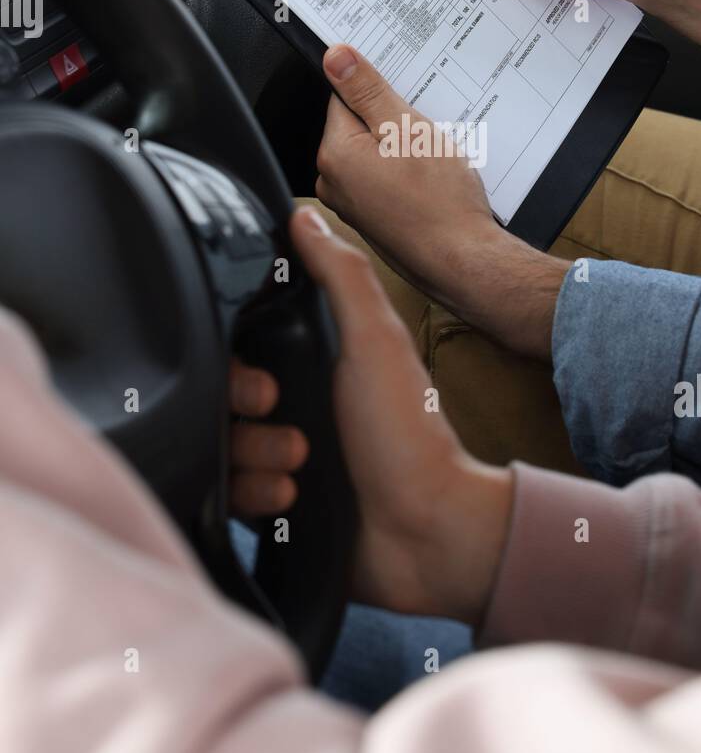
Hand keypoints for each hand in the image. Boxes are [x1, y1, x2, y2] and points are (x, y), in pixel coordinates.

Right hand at [235, 206, 514, 625]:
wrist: (425, 535)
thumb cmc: (409, 435)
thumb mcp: (376, 343)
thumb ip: (343, 277)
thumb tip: (306, 217)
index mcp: (315, 362)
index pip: (241, 347)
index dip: (235, 360)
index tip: (261, 378)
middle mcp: (295, 405)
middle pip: (223, 398)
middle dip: (244, 413)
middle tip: (279, 414)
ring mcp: (283, 457)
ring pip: (222, 448)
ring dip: (253, 457)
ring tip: (297, 465)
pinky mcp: (275, 506)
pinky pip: (230, 495)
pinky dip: (255, 498)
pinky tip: (290, 499)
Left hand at [316, 44, 567, 356]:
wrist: (463, 262)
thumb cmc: (440, 203)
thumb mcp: (408, 129)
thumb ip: (367, 91)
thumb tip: (335, 57)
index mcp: (335, 154)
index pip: (344, 98)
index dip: (377, 90)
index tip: (403, 95)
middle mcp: (334, 182)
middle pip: (359, 126)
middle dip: (393, 120)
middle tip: (425, 129)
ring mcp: (353, 204)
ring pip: (376, 153)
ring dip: (403, 147)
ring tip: (432, 157)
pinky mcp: (374, 218)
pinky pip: (385, 179)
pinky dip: (406, 172)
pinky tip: (431, 179)